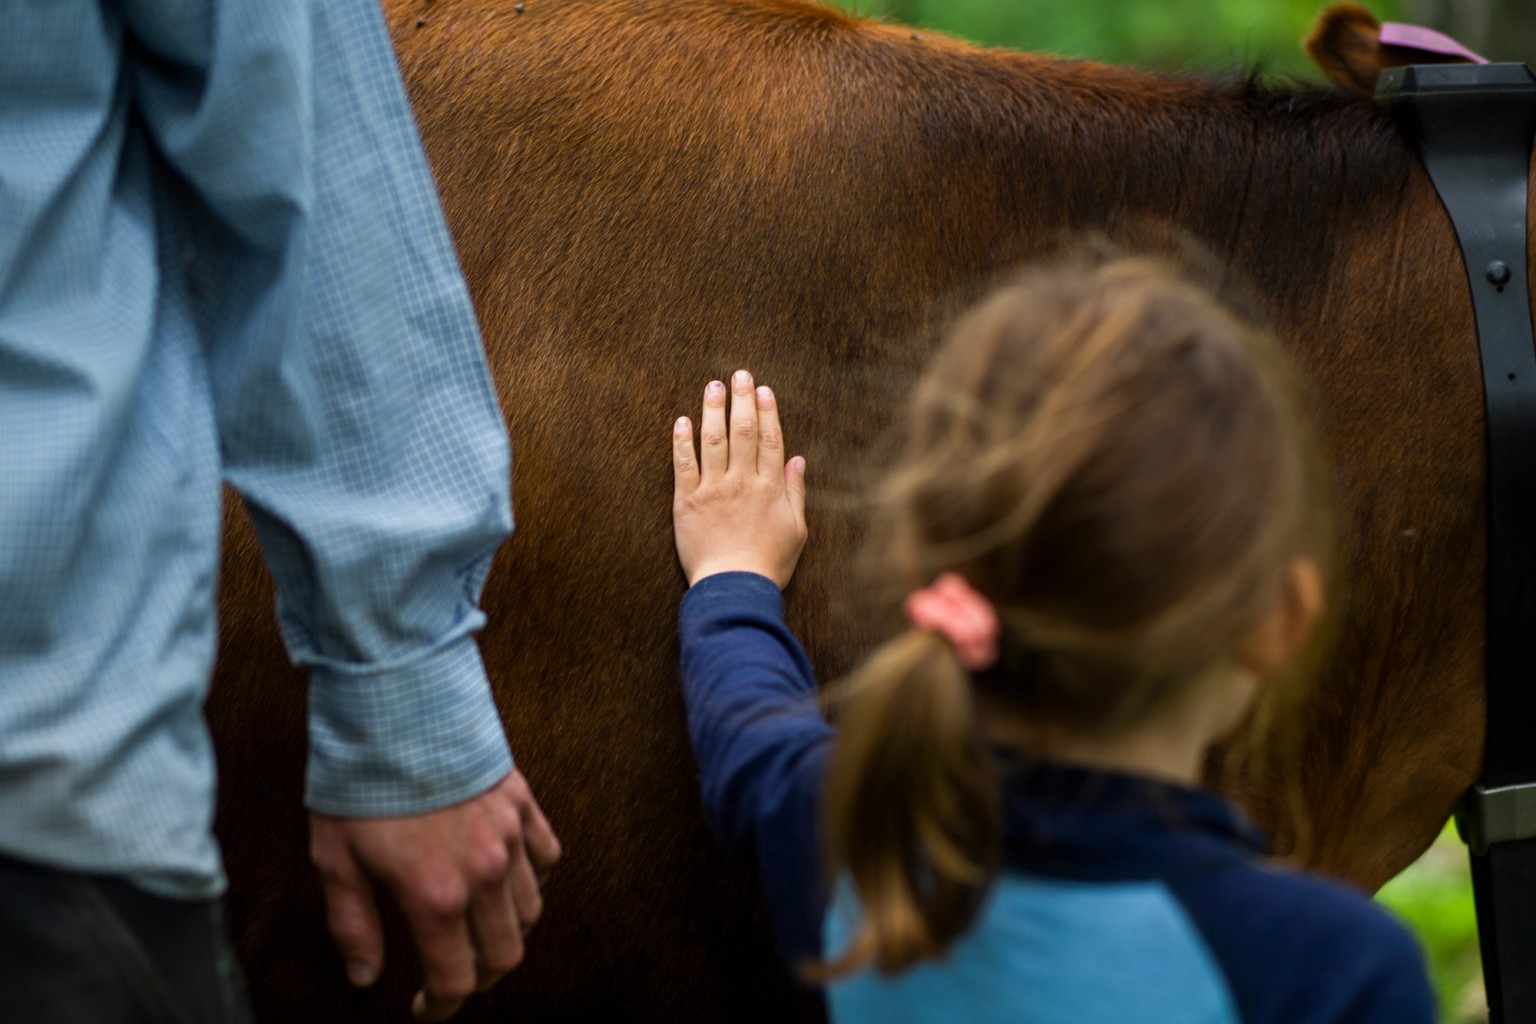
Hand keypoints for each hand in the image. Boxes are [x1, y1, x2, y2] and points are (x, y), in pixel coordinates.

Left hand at [308, 770, 560, 1020]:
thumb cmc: (360, 780)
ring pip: (531, 912)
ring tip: (478, 930)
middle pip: (504, 955)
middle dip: (479, 978)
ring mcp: (511, 838)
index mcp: (436, 895)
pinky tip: (506, 877)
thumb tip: (364, 976)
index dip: (440, 1007)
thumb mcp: (336, 858)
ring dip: (507, 932)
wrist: (399, 704)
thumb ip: (353, 924)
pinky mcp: (523, 804)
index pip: (455, 979)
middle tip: (454, 975)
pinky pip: (547, 858)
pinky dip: (532, 878)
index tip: (425, 1008)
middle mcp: (483, 874)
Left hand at [672, 369, 807, 587]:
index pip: (770, 439)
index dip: (767, 411)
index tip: (764, 390)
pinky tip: (682, 420)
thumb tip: (797, 460)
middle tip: (740, 374)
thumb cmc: (769, 564)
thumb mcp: (796, 530)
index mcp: (770, 488)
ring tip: (714, 385)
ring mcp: (713, 489)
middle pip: (744, 431)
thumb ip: (796, 492)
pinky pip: (683, 464)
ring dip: (714, 409)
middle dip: (742, 400)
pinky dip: (682, 440)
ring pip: (714, 440)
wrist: (734, 587)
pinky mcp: (687, 501)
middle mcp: (742, 481)